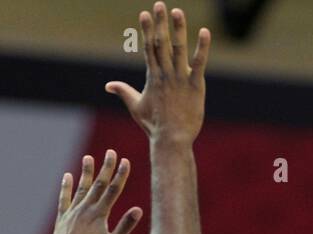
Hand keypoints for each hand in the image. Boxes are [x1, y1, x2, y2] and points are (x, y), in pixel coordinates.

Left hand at [42, 150, 142, 233]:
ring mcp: (73, 212)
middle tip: (111, 152)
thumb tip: (138, 210)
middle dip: (106, 167)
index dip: (121, 175)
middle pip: (98, 184)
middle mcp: (86, 209)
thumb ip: (124, 226)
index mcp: (99, 215)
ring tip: (88, 157)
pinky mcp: (62, 219)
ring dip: (86, 172)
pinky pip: (64, 199)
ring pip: (81, 188)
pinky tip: (67, 176)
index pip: (113, 190)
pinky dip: (66, 187)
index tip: (125, 161)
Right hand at [105, 4, 210, 146]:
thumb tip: (108, 85)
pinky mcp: (195, 85)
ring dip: (178, 29)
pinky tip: (205, 32)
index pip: (148, 48)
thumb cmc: (154, 126)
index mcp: (153, 77)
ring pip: (179, 49)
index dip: (147, 29)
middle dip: (160, 23)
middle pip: (161, 43)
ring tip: (178, 11)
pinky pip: (199, 63)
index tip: (144, 13)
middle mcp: (165, 74)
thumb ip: (123, 92)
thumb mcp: (136, 107)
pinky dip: (202, 47)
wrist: (171, 140)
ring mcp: (180, 79)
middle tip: (159, 4)